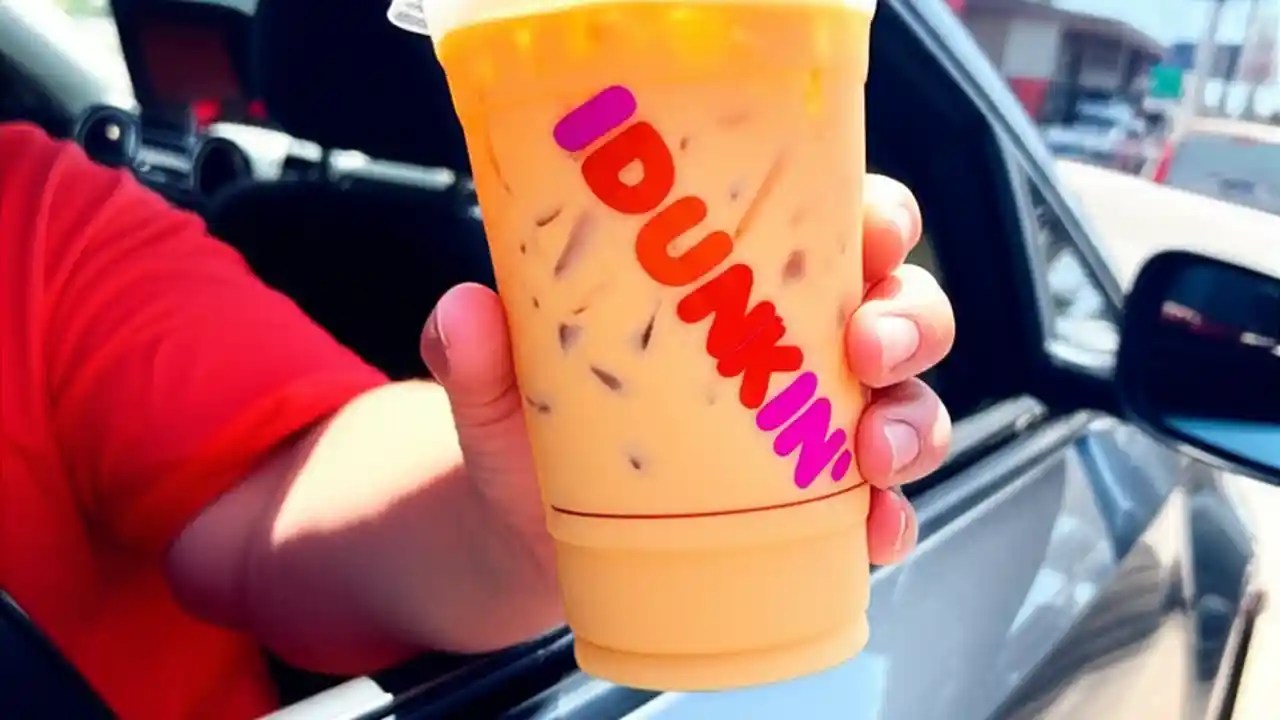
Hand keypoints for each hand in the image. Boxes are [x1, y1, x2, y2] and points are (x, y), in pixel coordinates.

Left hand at [419, 174, 954, 583]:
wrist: (532, 541)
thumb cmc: (536, 434)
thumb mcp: (507, 390)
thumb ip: (484, 355)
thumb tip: (462, 314)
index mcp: (740, 285)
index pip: (833, 225)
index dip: (877, 219)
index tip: (869, 234)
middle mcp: (794, 347)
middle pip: (899, 307)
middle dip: (911, 320)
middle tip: (869, 348)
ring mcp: (812, 431)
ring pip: (908, 404)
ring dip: (914, 423)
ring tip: (874, 455)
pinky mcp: (811, 511)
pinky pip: (880, 508)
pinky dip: (891, 520)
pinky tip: (873, 532)